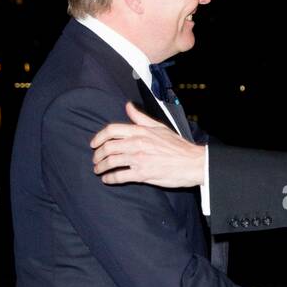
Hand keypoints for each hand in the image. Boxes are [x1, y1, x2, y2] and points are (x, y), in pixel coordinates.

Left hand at [91, 102, 205, 185]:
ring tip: (98, 170)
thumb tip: (128, 106)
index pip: (111, 130)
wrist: (192, 162)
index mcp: (140, 131)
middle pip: (108, 147)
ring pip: (111, 162)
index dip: (99, 137)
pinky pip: (120, 176)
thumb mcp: (158, 127)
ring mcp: (139, 159)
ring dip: (101, 167)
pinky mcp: (142, 174)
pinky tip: (107, 179)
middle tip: (95, 160)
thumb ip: (140, 118)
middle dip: (97, 154)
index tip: (94, 143)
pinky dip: (110, 178)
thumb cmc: (177, 145)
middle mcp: (137, 143)